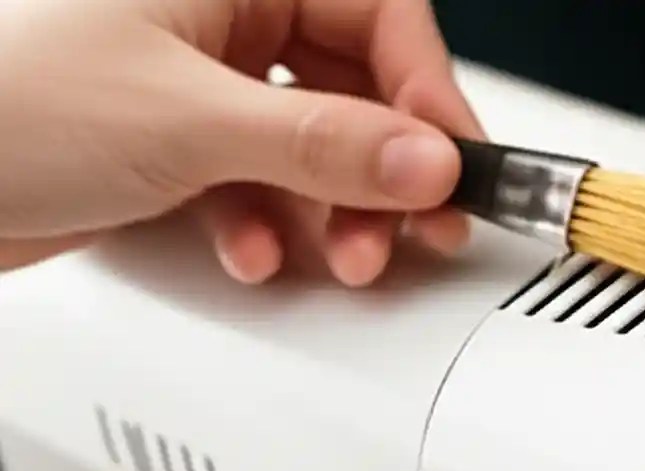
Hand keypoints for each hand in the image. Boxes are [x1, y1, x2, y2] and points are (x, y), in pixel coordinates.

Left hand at [0, 0, 482, 284]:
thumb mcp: (183, 120)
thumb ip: (322, 144)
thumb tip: (426, 161)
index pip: (379, 13)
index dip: (427, 92)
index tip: (451, 163)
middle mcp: (218, 15)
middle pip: (353, 86)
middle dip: (382, 169)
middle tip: (414, 224)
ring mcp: (196, 82)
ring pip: (312, 143)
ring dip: (332, 210)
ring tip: (341, 253)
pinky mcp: (175, 144)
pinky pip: (259, 181)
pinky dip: (267, 224)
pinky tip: (251, 249)